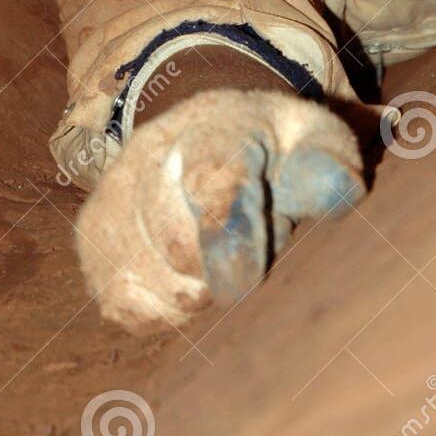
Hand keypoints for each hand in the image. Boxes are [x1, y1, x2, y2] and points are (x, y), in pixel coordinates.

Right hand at [74, 88, 365, 332]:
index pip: (212, 178)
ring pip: (152, 280)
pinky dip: (161, 308)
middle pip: (178, 242)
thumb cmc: (266, 144)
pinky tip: (183, 279)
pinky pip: (125, 303)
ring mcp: (114, 196)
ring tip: (217, 253)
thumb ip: (328, 162)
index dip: (229, 231)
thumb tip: (341, 191)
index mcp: (213, 128)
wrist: (196, 126)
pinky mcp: (93, 239)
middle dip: (226, 266)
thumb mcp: (309, 135)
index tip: (244, 278)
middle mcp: (149, 156)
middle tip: (251, 245)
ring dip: (198, 288)